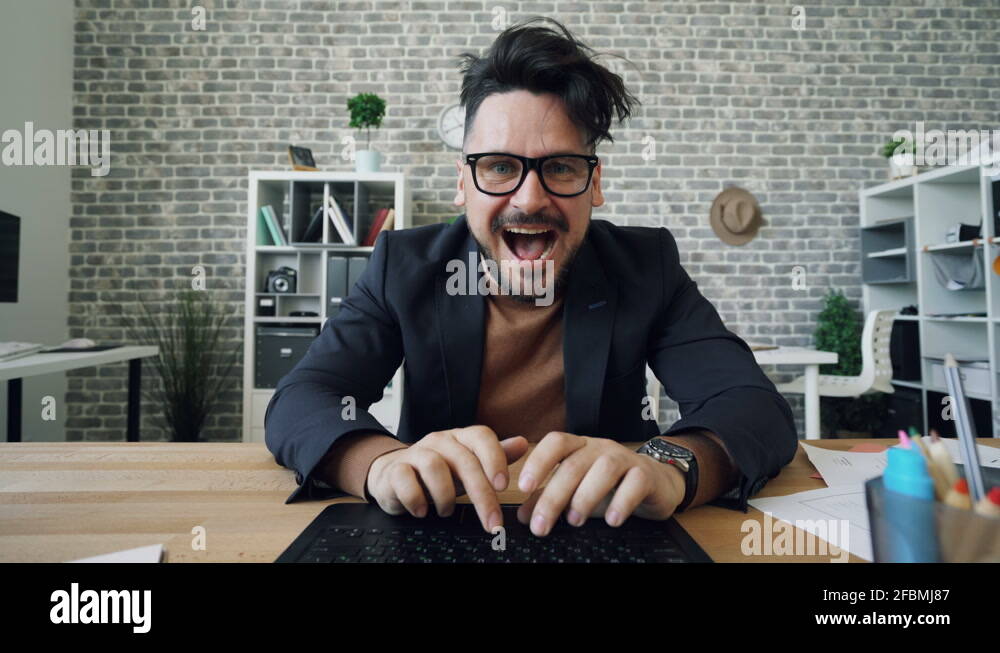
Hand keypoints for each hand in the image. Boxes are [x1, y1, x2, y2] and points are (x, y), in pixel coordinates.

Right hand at [365, 425, 528, 532]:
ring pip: (434, 467)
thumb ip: (496, 455)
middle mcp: (439, 441)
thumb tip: (523, 444)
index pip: (481, 437)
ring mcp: (415, 453)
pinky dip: (417, 499)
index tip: (505, 486)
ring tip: (447, 512)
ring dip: (445, 496)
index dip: (495, 458)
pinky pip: (405, 480)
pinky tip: (423, 511)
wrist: (394, 475)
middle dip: (481, 495)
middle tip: (492, 523)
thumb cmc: (439, 472)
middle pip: (464, 461)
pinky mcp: (395, 470)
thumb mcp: (469, 466)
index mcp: (460, 438)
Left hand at [516, 432, 685, 536]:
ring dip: (585, 497)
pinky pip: (635, 483)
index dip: (538, 462)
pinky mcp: (646, 475)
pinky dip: (621, 502)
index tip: (523, 487)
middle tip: (541, 526)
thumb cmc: (610, 486)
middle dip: (554, 496)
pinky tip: (611, 520)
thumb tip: (522, 516)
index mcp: (578, 447)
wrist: (656, 483)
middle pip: (573, 465)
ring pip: (603, 469)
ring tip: (574, 521)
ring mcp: (624, 459)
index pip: (555, 443)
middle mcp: (599, 448)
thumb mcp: (575, 491)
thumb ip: (548, 498)